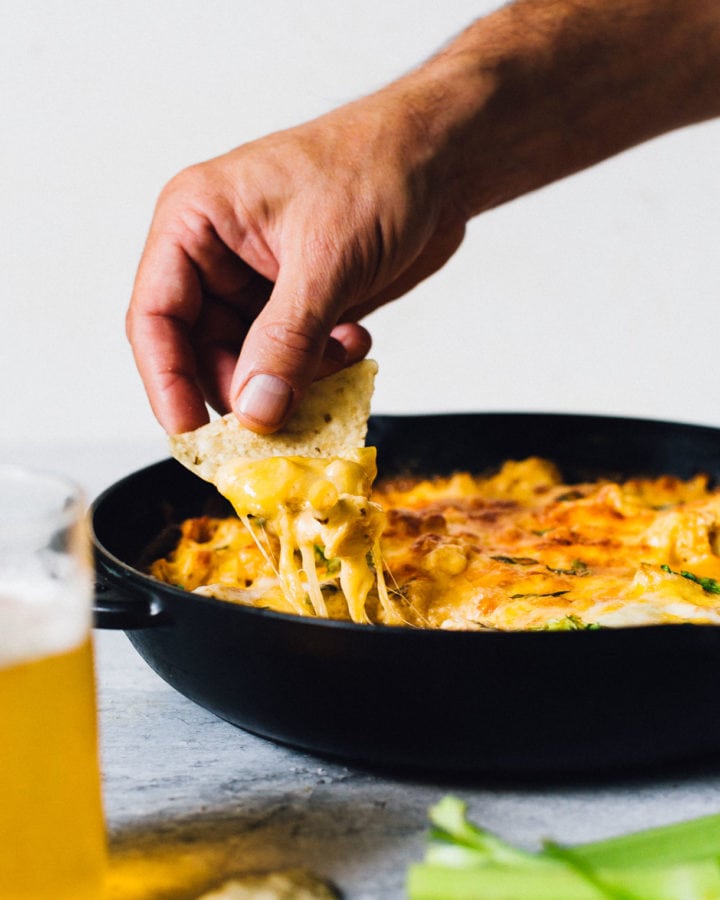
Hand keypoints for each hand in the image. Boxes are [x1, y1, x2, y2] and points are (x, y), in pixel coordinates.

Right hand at [126, 87, 466, 434]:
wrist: (443, 159)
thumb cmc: (378, 170)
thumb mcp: (326, 260)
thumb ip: (286, 341)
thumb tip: (255, 412)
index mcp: (196, 222)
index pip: (156, 316)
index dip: (166, 381)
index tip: (191, 433)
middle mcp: (217, 256)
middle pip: (201, 352)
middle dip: (245, 388)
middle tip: (284, 418)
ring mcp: (258, 283)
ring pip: (251, 364)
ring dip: (292, 379)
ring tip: (338, 356)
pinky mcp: (298, 304)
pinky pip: (292, 360)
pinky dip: (321, 367)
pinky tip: (355, 339)